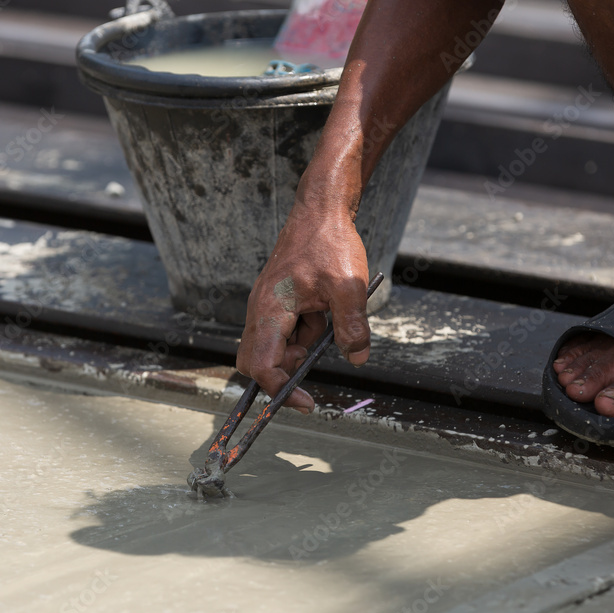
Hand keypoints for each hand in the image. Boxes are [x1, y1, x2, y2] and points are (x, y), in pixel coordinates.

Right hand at [236, 194, 371, 413]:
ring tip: (326, 318)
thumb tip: (357, 359)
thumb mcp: (349, 287)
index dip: (280, 390)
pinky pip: (283, 331)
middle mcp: (259, 309)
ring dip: (300, 347)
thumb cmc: (330, 242)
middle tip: (315, 356)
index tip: (307, 402)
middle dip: (284, 371)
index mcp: (270, 309)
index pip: (261, 365)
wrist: (320, 209)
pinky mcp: (275, 302)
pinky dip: (304, 332)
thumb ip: (352, 327)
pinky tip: (322, 309)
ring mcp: (265, 305)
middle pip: (256, 361)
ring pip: (273, 347)